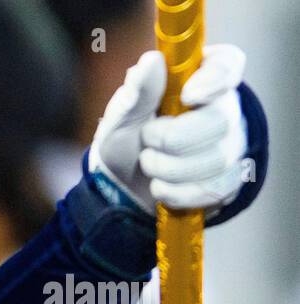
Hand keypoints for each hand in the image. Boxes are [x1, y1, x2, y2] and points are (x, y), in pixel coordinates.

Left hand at [89, 45, 248, 215]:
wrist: (122, 185)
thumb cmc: (126, 139)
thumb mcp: (122, 115)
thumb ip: (138, 91)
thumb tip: (151, 61)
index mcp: (200, 78)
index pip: (227, 65)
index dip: (214, 80)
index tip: (187, 96)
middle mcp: (224, 108)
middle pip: (221, 121)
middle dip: (172, 138)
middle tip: (146, 139)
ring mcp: (231, 145)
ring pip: (217, 159)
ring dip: (168, 168)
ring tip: (148, 162)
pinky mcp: (228, 180)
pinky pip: (213, 189)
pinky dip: (177, 193)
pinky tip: (161, 186)